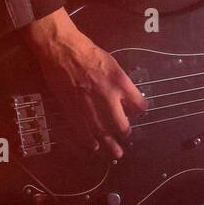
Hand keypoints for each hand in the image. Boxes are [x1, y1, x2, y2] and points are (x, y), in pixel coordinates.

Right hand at [22, 8, 145, 158]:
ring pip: (102, 132)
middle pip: (121, 124)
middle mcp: (107, 96)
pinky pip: (82, 130)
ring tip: (116, 153)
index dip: (140, 111)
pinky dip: (89, 140)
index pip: (139, 104)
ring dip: (110, 144)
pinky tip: (94, 146)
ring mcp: (89, 105)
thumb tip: (126, 97)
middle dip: (125, 133)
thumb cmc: (88, 52)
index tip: (138, 113)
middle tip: (125, 136)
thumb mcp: (113, 64)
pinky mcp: (73, 109)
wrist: (63, 50)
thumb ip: (120, 83)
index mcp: (120, 83)